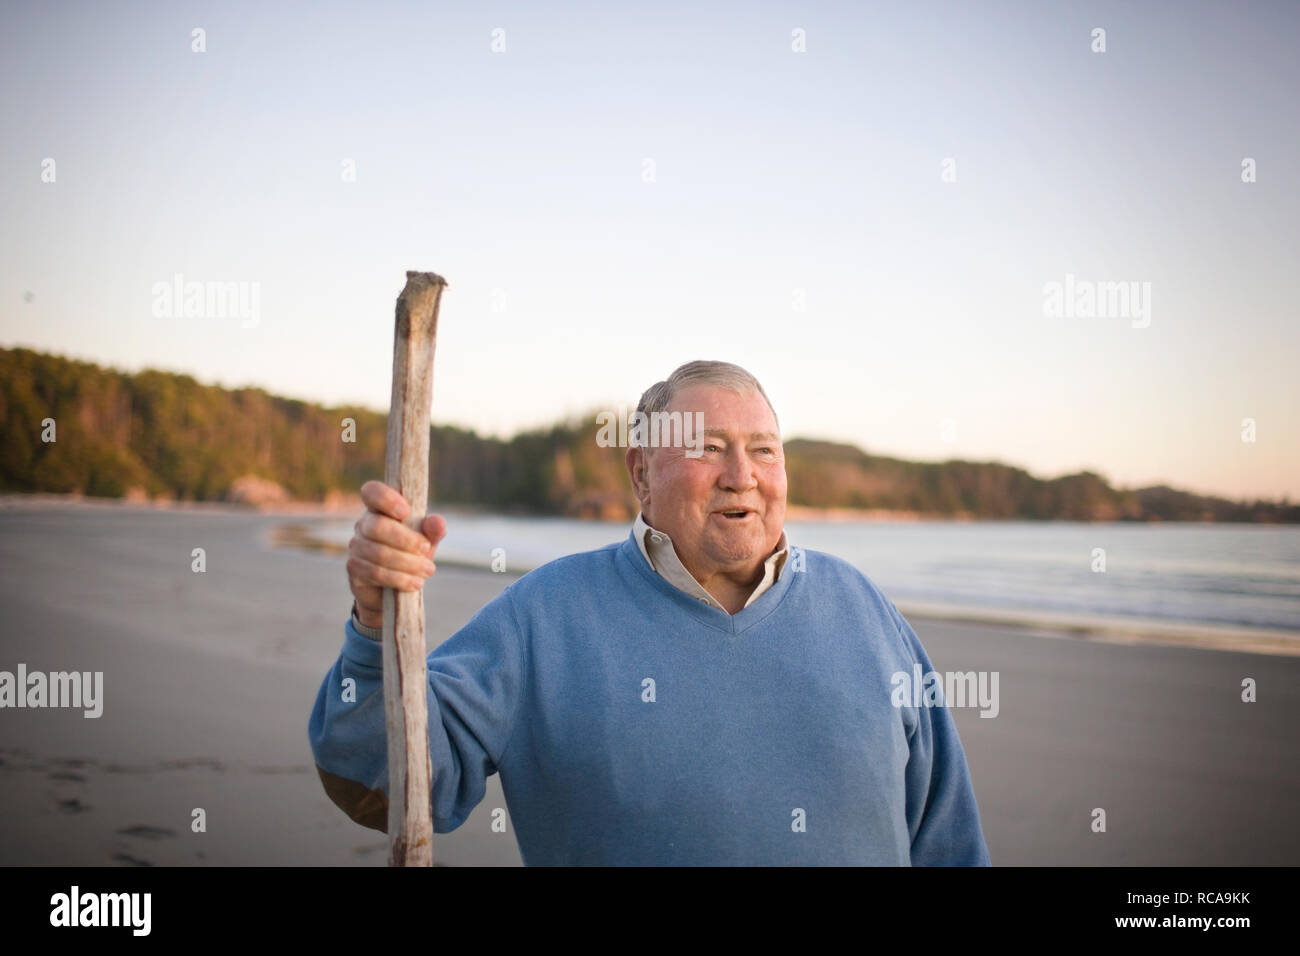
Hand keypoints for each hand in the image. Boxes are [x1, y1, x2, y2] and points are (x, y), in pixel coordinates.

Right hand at [347, 480, 447, 629]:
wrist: (396, 587)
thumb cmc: (411, 554)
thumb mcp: (426, 541)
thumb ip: (433, 530)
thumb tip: (437, 522)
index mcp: (380, 509)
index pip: (372, 491)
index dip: (386, 498)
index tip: (406, 512)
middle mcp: (364, 524)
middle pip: (377, 526)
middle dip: (406, 539)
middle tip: (426, 549)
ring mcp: (356, 546)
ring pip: (378, 553)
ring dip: (407, 563)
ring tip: (428, 570)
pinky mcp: (354, 568)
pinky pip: (375, 572)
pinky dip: (399, 578)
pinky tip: (416, 583)